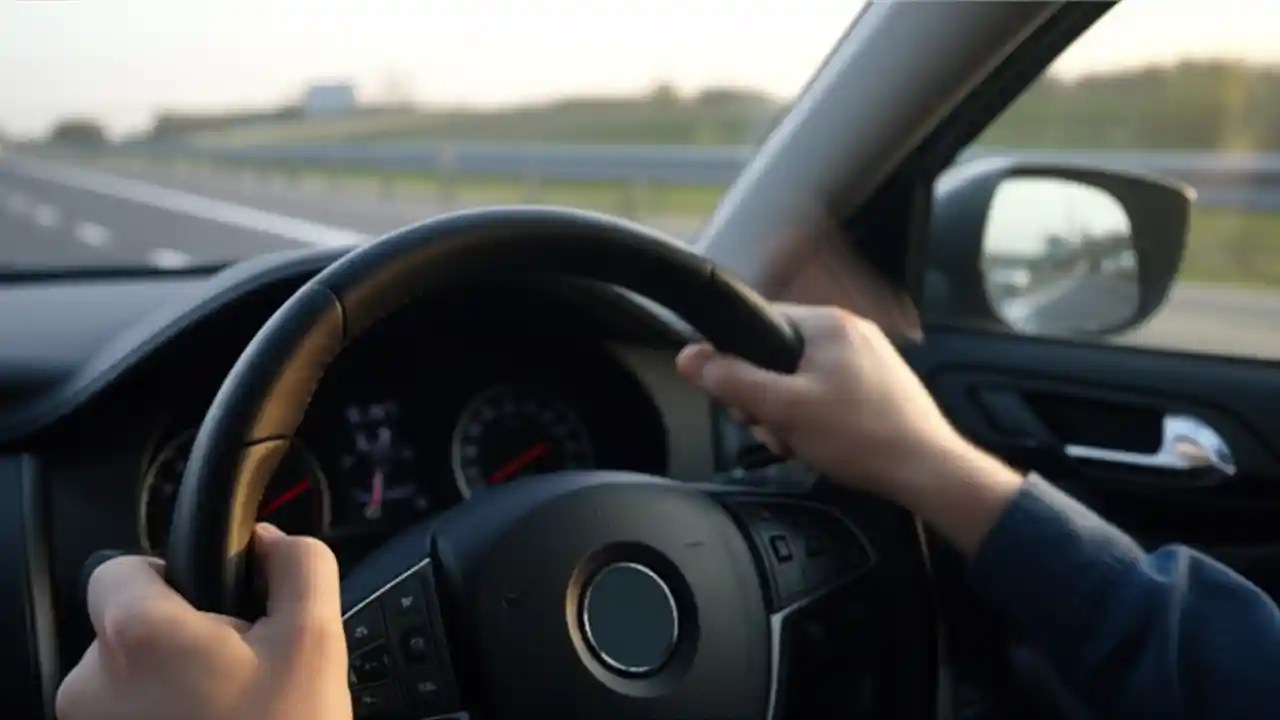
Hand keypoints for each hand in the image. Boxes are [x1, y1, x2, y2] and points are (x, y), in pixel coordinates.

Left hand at [57, 524, 350, 719]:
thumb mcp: (317, 640)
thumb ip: (300, 566)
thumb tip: (272, 543)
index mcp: (136, 635)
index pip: (120, 568)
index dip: (173, 575)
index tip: (216, 609)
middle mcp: (89, 684)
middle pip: (127, 628)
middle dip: (180, 639)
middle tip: (239, 672)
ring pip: (126, 681)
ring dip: (169, 687)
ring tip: (228, 716)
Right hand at [678, 304, 966, 499]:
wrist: (928, 471)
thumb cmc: (859, 436)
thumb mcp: (783, 409)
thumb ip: (733, 380)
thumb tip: (688, 358)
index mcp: (827, 322)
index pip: (758, 323)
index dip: (736, 362)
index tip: (739, 399)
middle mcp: (848, 330)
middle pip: (777, 356)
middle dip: (765, 398)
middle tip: (774, 429)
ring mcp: (867, 358)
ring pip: (799, 380)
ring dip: (787, 414)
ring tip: (800, 442)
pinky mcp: (877, 385)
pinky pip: (826, 393)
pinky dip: (814, 418)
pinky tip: (822, 445)